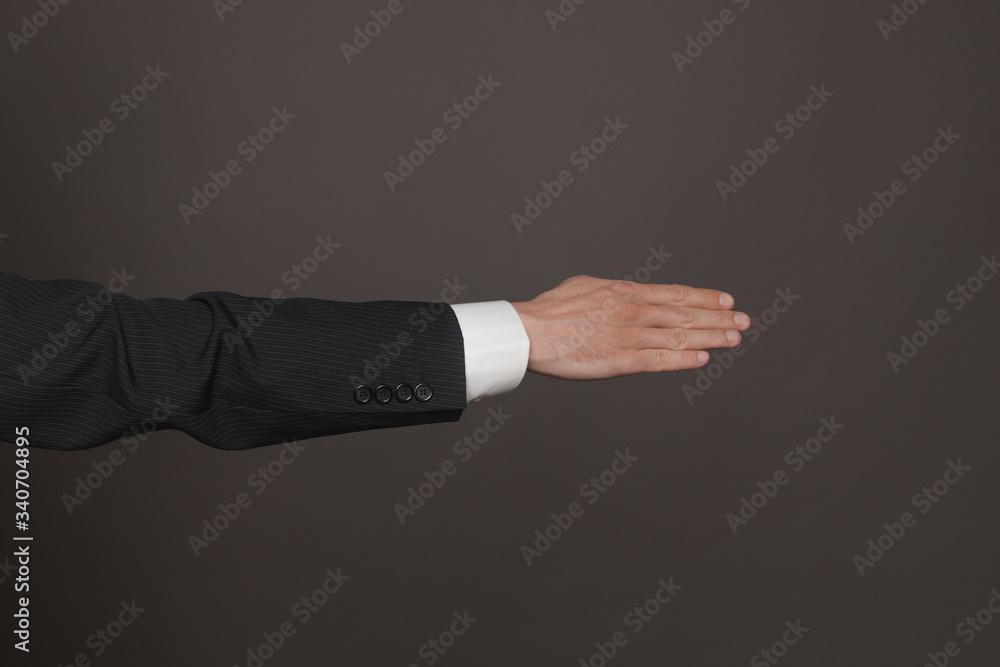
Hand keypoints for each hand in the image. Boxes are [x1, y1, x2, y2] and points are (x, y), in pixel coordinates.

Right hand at [509, 275, 749, 379]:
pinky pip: (661, 359)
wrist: (531, 331)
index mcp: (626, 291)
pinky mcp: (622, 360)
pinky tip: (703, 358)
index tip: (727, 301)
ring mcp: (630, 336)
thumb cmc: (550, 310)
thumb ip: (611, 290)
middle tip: (743, 321)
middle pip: (686, 314)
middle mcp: (635, 311)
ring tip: (733, 339)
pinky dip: (684, 358)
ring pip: (680, 335)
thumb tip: (624, 290)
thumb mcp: (585, 285)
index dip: (705, 297)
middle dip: (719, 318)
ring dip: (711, 337)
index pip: (676, 293)